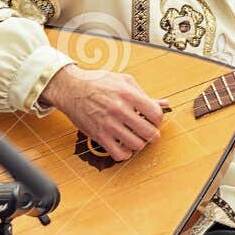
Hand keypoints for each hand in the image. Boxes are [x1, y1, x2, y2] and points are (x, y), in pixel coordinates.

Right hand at [38, 65, 168, 160]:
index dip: (158, 120)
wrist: (70, 87)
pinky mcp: (98, 135)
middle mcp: (119, 109)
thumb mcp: (123, 80)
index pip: (156, 114)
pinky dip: (125, 153)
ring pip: (136, 145)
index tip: (154, 120)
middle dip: (152, 134)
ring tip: (136, 138)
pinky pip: (119, 153)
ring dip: (140, 144)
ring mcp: (108, 124)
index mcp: (127, 94)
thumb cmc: (97, 82)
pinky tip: (124, 145)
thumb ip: (144, 94)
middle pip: (149, 132)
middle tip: (149, 132)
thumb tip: (164, 104)